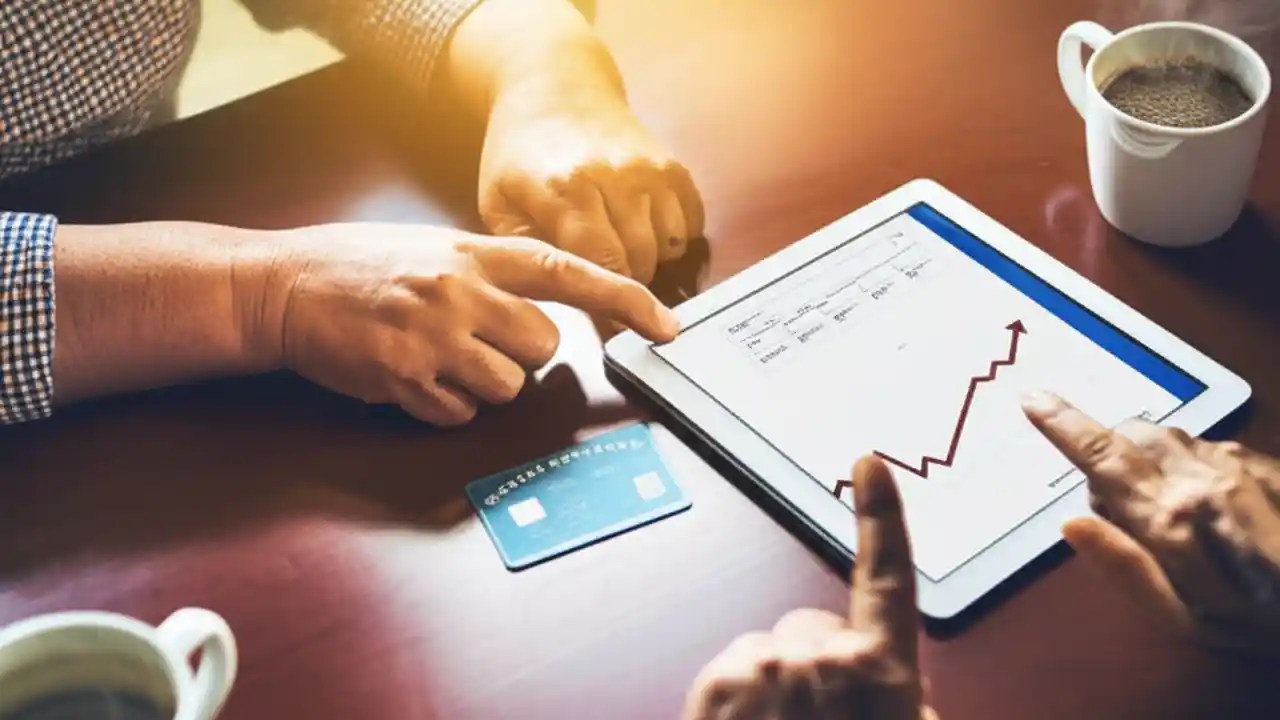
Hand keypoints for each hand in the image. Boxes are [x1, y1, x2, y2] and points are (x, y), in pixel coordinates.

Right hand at [256, 224, 677, 424]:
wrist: (283, 287)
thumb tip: (542, 307)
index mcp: (473, 251)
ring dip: (484, 384)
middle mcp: (460, 290)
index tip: (666, 327)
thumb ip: (489, 270)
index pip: (567, 271)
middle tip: (482, 341)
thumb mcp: (433, 247)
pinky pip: (460, 412)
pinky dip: (445, 404)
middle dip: (523, 354)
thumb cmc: (360, 265)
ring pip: (506, 387)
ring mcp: (433, 337)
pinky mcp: (405, 378)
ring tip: (442, 358)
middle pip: (544, 346)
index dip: (625, 298)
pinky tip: (415, 377)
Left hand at [477, 74, 704, 284]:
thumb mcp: (499, 204)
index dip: (605, 305)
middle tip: (602, 283)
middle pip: (638, 262)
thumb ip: (528, 253)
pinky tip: (643, 231)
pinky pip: (690, 226)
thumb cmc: (520, 155)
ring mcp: (650, 170)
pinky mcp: (674, 166)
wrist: (555, 89)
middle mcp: (615, 178)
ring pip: (668, 248)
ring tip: (620, 252)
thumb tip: (563, 300)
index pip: (600, 264)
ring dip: (649, 262)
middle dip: (623, 284)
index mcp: (565, 190)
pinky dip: (672, 240)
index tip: (605, 332)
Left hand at [684, 457, 935, 719]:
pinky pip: (730, 672)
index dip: (881, 517)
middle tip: (820, 717)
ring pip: (766, 652)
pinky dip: (736, 702)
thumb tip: (890, 674)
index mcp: (884, 673)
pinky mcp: (719, 685)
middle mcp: (825, 662)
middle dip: (812, 662)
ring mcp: (767, 671)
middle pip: (810, 627)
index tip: (869, 468)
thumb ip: (899, 690)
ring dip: (771, 686)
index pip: (888, 577)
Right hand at [1022, 391, 1279, 656]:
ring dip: (1151, 455)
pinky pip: (1211, 445)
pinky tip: (1212, 504)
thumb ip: (1125, 568)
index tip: (1032, 399)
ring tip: (1172, 508)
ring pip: (1171, 435)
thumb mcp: (1182, 618)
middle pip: (1132, 434)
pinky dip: (1192, 463)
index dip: (1063, 426)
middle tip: (1124, 507)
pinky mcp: (1266, 461)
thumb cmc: (1259, 623)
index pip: (1103, 457)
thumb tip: (1071, 522)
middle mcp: (1202, 478)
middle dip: (1111, 451)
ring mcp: (1239, 464)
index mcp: (1171, 518)